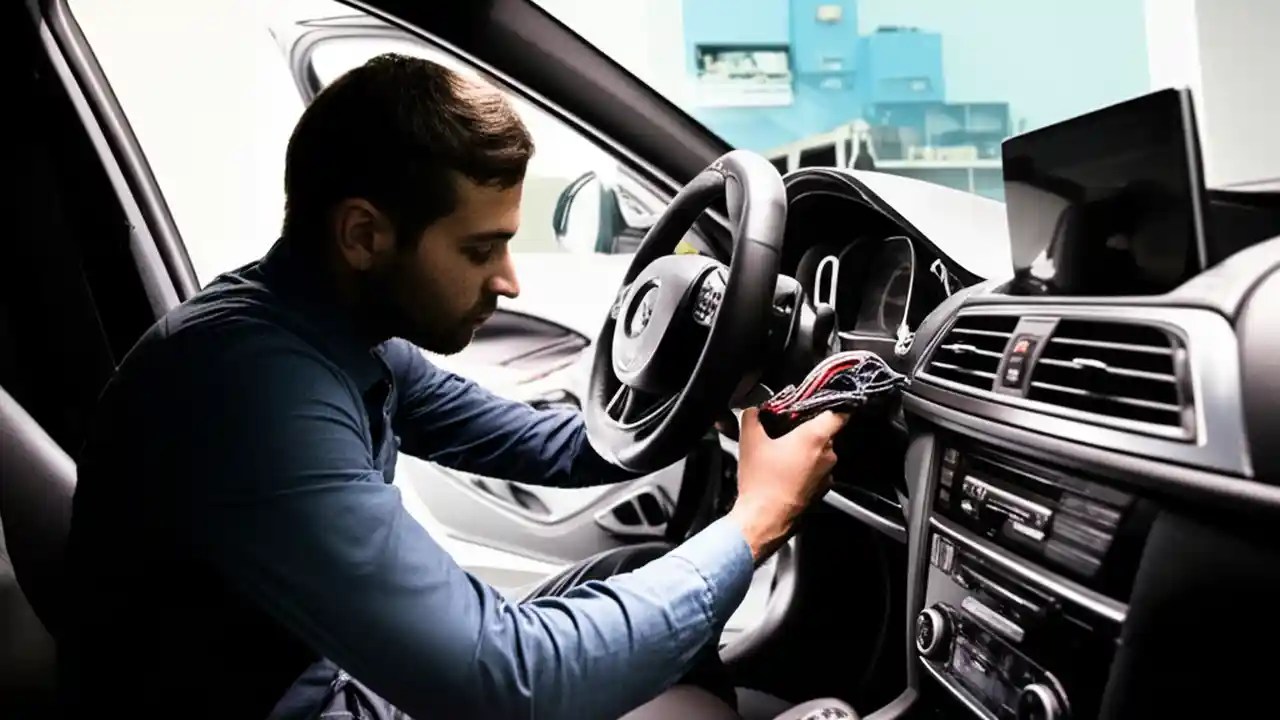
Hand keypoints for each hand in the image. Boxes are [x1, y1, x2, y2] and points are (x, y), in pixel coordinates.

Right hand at [727, 407, 848, 563]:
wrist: (764, 519)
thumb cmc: (761, 481)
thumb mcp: (749, 441)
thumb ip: (752, 417)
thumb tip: (753, 409)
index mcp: (815, 437)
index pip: (840, 413)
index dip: (833, 405)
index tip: (823, 403)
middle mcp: (827, 455)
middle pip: (825, 433)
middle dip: (807, 431)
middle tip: (785, 432)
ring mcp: (827, 475)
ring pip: (820, 453)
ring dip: (806, 452)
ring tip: (781, 456)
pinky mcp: (822, 490)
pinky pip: (817, 471)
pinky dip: (805, 469)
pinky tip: (785, 473)